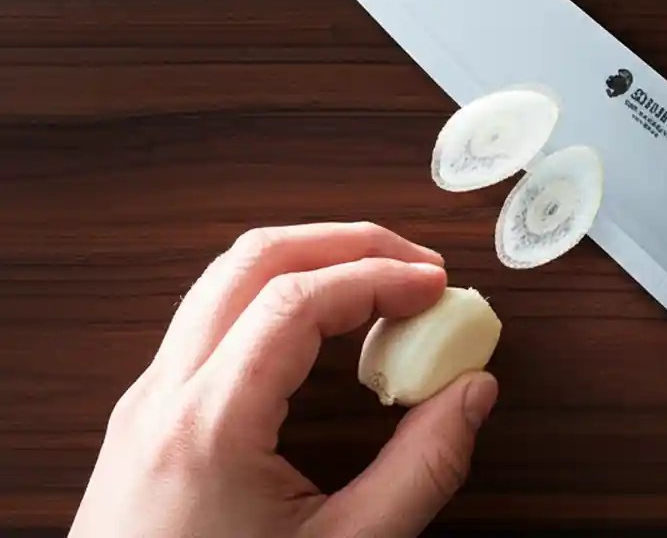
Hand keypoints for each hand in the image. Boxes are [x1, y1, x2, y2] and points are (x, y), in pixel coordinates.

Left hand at [70, 222, 498, 537]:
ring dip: (308, 263)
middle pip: (251, 260)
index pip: (296, 299)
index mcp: (208, 427)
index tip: (435, 286)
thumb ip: (420, 472)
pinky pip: (211, 320)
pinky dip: (277, 298)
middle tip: (414, 264)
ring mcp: (146, 401)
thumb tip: (471, 394)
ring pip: (223, 280)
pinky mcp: (147, 417)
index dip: (378, 276)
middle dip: (345, 243)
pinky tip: (326, 330)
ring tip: (379, 285)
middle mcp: (163, 396)